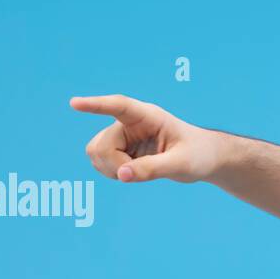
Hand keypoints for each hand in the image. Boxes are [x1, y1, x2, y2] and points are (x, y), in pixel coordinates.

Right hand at [70, 94, 222, 182]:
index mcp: (148, 116)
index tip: (74, 104)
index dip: (96, 105)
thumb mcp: (180, 164)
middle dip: (114, 164)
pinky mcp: (121, 149)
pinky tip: (133, 173)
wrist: (205, 158)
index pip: (119, 106)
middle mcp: (131, 123)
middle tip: (137, 173)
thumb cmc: (198, 155)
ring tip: (140, 172)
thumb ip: (152, 169)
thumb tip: (121, 175)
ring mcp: (123, 136)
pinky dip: (113, 173)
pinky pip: (101, 163)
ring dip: (112, 169)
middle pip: (102, 144)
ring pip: (96, 153)